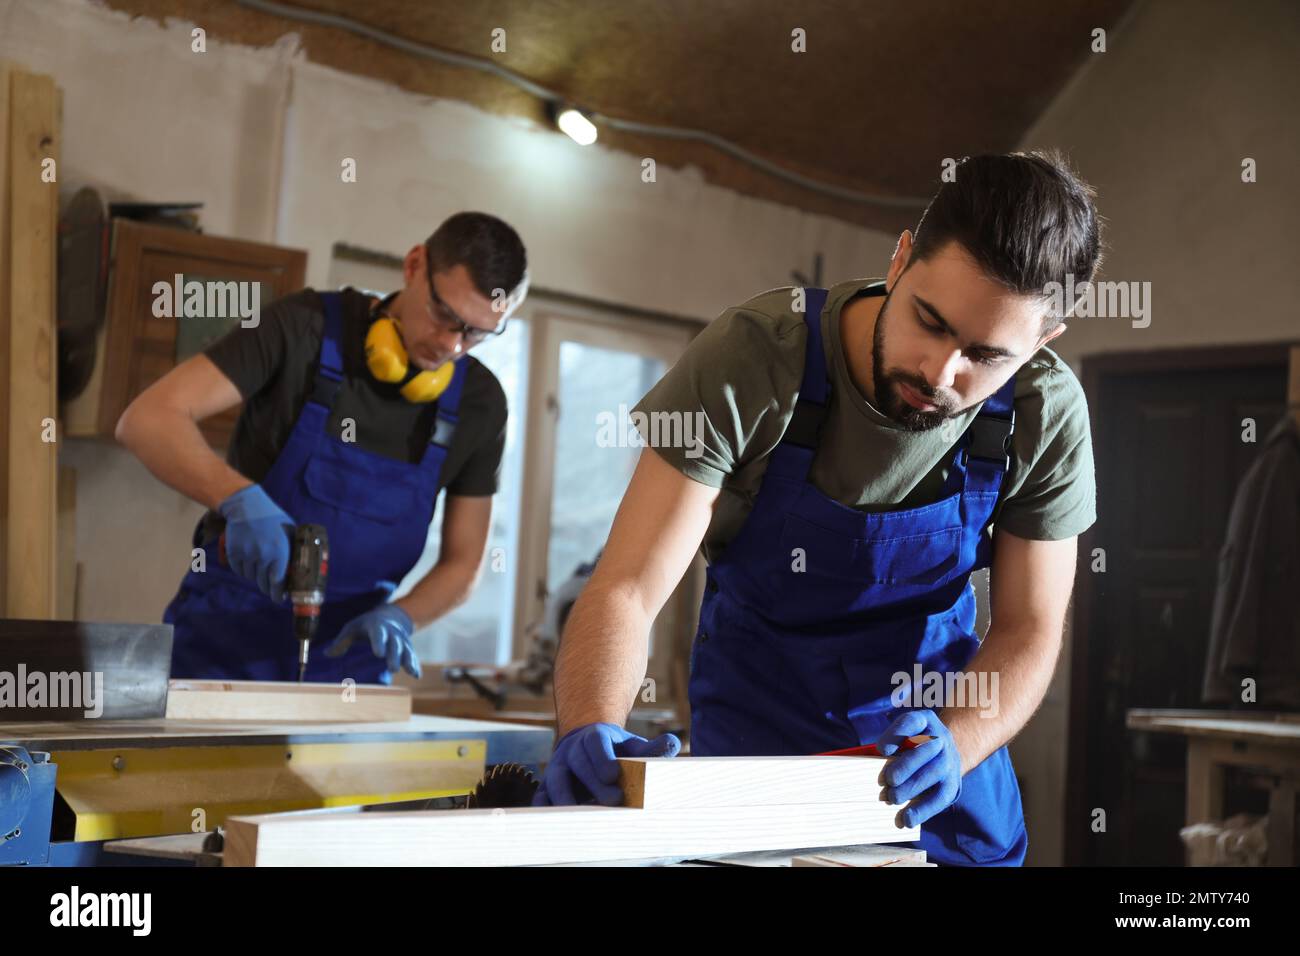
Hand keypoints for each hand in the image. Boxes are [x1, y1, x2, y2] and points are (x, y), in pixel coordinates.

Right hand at [218, 484, 292, 600]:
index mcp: (279, 552)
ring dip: (256, 576)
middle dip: (268, 587)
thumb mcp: (290, 533)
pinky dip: (244, 569)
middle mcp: (262, 556)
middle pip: (264, 583)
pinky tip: (249, 561)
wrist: (247, 507)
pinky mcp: (234, 553)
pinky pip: (239, 571)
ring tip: (260, 565)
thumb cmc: (273, 519)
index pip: (279, 582)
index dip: (279, 594)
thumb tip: (296, 570)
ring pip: (251, 577)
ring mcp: (246, 555)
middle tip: (271, 587)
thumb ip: (292, 551)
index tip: (280, 598)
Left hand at [325, 604, 421, 677]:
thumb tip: (327, 654)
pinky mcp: (407, 647)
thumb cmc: (365, 626)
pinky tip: (416, 675)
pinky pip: (412, 655)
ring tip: (410, 672)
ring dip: (408, 660)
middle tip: (392, 669)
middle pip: (395, 644)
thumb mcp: (352, 628)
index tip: (379, 654)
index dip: (379, 642)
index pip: (378, 634)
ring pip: (406, 649)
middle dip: (395, 656)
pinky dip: (415, 664)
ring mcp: (401, 639)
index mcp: (376, 626)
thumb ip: (341, 641)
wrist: (390, 617)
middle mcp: (392, 632)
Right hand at [533, 722, 680, 806]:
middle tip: (614, 801)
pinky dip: (544, 806)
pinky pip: (541, 794)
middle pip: (578, 764)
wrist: (585, 745)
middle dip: (593, 782)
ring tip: (579, 816)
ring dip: (565, 796)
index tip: (614, 774)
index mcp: (594, 737)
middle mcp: (572, 751)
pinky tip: (556, 821)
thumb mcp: (632, 746)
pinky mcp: (547, 785)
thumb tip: (673, 743)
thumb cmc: (614, 751)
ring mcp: (557, 767)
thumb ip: (651, 749)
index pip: (596, 743)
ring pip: (555, 779)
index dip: (603, 758)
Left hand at [876, 709, 962, 828]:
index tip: (881, 749)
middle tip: (888, 780)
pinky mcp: (953, 783)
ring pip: (933, 772)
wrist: (946, 753)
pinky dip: (923, 810)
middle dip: (905, 766)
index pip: (912, 722)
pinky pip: (940, 797)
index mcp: (924, 721)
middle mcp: (940, 738)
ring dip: (912, 788)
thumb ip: (886, 745)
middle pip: (924, 750)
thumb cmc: (912, 746)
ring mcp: (950, 760)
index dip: (897, 734)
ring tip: (893, 798)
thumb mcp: (903, 736)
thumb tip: (856, 761)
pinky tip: (907, 819)